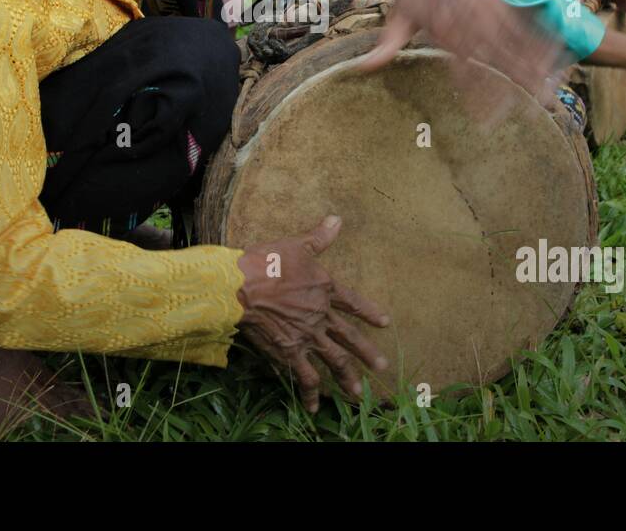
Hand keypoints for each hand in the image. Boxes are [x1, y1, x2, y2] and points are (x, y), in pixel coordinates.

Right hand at [237, 215, 389, 411]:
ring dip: (347, 378)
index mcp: (324, 288)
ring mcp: (306, 336)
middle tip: (383, 367)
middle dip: (367, 353)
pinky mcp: (288, 352)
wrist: (240, 286)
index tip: (386, 322)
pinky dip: (311, 392)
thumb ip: (319, 237)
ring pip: (333, 361)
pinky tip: (315, 407)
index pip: (353, 303)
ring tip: (358, 394)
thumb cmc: (266, 262)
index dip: (370, 312)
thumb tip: (337, 218)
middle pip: (349, 338)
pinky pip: (304, 376)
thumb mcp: (296, 245)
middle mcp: (320, 315)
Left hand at [360, 0, 564, 115]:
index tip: (488, 119)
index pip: (465, 68)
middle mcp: (469, 18)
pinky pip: (522, 19)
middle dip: (521, 82)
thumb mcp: (397, 13)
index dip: (479, 94)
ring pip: (517, 39)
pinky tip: (555, 49)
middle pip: (500, 56)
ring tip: (553, 84)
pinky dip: (539, 34)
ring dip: (536, 61)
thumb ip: (387, 45)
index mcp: (444, 27)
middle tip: (540, 105)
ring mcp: (487, 6)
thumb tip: (363, 69)